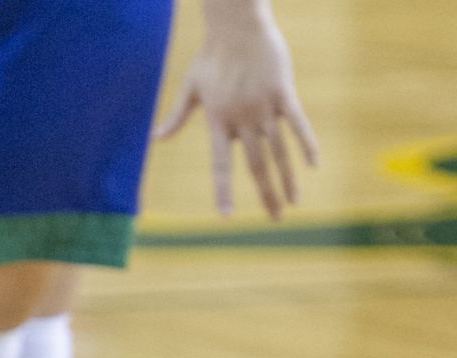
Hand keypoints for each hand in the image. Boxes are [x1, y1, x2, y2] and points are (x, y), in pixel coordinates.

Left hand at [156, 8, 318, 218]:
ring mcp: (265, 107)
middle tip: (276, 220)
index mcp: (219, 122)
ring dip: (287, 179)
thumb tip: (156, 139)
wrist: (238, 25)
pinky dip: (306, 144)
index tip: (225, 215)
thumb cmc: (212, 55)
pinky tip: (313, 165)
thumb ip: (177, 116)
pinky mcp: (284, 93)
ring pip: (279, 150)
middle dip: (267, 194)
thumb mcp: (190, 87)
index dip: (223, 190)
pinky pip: (298, 123)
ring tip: (293, 203)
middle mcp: (243, 120)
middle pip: (257, 165)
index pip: (221, 165)